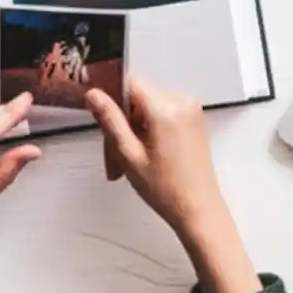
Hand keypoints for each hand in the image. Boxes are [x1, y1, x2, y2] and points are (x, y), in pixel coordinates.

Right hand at [87, 76, 260, 292]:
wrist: (199, 209)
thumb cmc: (165, 189)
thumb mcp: (129, 155)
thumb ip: (110, 121)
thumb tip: (93, 94)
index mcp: (166, 108)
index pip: (130, 83)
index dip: (111, 99)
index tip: (103, 124)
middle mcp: (182, 101)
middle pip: (137, 98)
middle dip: (121, 125)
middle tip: (113, 159)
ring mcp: (191, 109)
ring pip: (147, 108)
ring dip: (133, 132)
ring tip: (126, 165)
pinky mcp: (193, 119)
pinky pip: (162, 114)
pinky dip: (148, 131)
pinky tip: (143, 157)